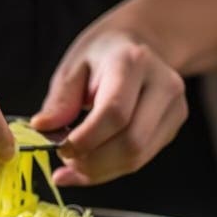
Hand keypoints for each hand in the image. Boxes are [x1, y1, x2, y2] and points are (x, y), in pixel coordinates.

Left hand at [31, 28, 187, 185]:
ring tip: (76, 163)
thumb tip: (42, 129)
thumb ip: (59, 100)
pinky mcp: (173, 126)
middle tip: (66, 160)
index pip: (115, 113)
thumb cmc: (100, 56)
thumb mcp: (73, 68)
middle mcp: (162, 84)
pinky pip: (141, 159)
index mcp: (132, 62)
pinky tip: (91, 165)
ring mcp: (174, 107)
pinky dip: (111, 170)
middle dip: (93, 162)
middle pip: (131, 141)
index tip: (60, 149)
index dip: (86, 139)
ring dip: (101, 171)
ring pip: (138, 157)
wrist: (137, 45)